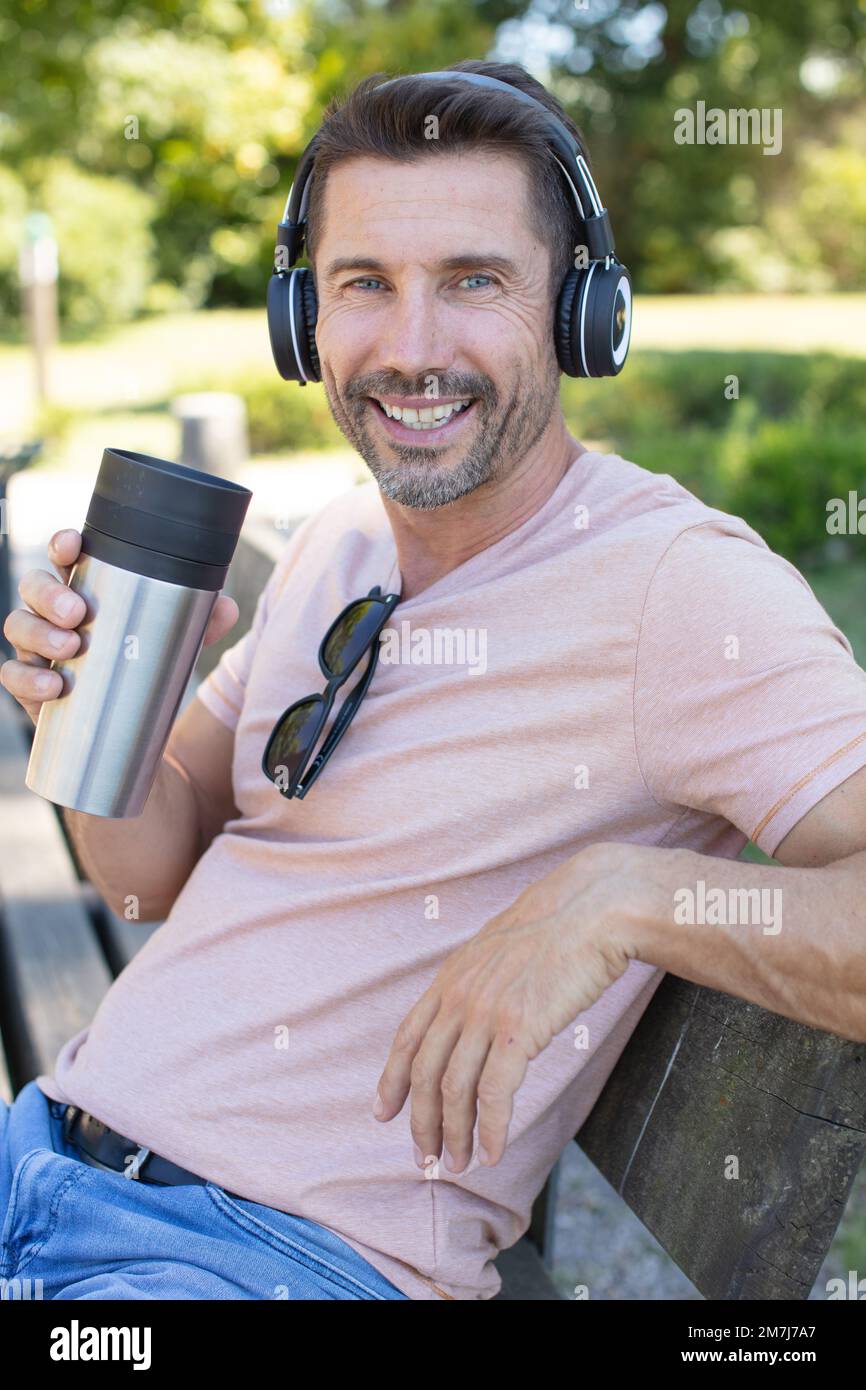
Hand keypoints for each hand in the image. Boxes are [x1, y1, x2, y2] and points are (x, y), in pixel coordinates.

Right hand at [1, 527, 239, 725]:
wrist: (131, 732)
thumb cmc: (145, 668)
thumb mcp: (178, 644)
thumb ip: (201, 623)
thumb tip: (225, 606)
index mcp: (86, 591)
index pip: (65, 558)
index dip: (63, 545)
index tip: (73, 545)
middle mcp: (54, 614)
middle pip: (33, 586)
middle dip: (50, 593)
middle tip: (78, 612)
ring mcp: (38, 648)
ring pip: (18, 626)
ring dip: (40, 632)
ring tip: (70, 646)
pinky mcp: (30, 686)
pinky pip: (13, 676)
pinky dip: (30, 678)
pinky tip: (55, 685)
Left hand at [373, 842, 646, 1173]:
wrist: (592, 909)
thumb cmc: (557, 928)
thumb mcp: (498, 949)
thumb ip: (477, 982)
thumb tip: (474, 1013)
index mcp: (451, 977)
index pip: (408, 1037)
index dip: (392, 1080)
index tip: (383, 1113)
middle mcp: (459, 996)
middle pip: (425, 1073)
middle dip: (421, 1122)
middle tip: (424, 1157)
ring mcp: (486, 1013)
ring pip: (455, 1090)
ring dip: (454, 1135)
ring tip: (459, 1165)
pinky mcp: (520, 1029)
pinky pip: (495, 1093)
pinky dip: (492, 1129)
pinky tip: (493, 1152)